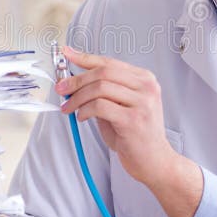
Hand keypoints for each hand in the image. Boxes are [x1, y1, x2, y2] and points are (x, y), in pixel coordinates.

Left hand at [56, 47, 172, 186]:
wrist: (155, 161)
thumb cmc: (137, 135)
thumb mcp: (122, 106)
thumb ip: (104, 92)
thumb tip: (75, 81)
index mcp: (144, 79)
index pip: (110, 62)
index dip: (85, 58)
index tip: (68, 55)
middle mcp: (146, 87)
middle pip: (103, 72)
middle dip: (77, 80)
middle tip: (62, 89)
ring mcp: (142, 102)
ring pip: (99, 88)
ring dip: (78, 98)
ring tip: (69, 108)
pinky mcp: (133, 119)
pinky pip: (100, 107)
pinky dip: (84, 110)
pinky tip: (81, 117)